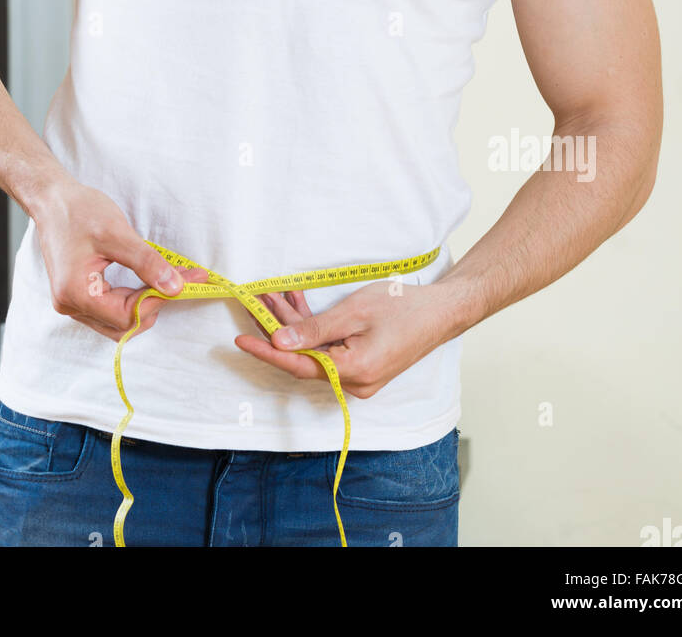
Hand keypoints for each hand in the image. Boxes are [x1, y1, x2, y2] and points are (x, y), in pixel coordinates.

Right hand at [33, 176, 208, 341]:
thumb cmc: (79, 211)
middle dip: (152, 305)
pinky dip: (129, 301)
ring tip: (164, 281)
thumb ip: (147, 262)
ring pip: (116, 322)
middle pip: (121, 325)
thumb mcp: (118, 233)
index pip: (126, 316)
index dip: (158, 301)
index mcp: (76, 292)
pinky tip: (144, 283)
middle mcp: (70, 305)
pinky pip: (108, 310)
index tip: (186, 283)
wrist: (52, 200)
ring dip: (142, 305)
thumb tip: (175, 287)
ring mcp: (71, 302)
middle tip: (179, 282)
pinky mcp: (76, 294)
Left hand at [234, 280, 458, 398]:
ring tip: (272, 296)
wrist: (441, 312)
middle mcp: (353, 383)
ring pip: (314, 353)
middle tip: (254, 304)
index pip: (298, 366)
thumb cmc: (402, 307)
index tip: (240, 340)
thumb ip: (315, 330)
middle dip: (277, 330)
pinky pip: (328, 351)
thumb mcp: (354, 312)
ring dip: (294, 326)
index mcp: (352, 372)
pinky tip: (296, 305)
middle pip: (303, 359)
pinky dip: (312, 330)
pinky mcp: (361, 367)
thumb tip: (280, 343)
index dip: (266, 351)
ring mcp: (358, 378)